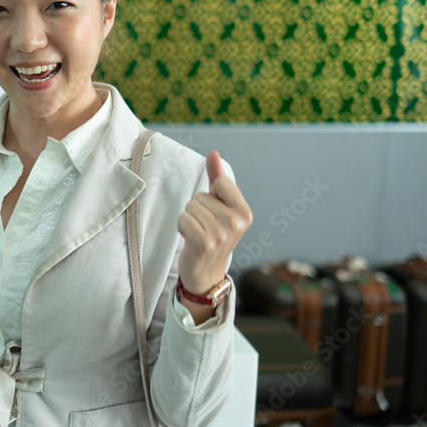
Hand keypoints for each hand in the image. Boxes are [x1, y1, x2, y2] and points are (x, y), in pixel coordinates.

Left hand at [176, 151, 251, 296]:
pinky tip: (190, 240)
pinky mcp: (204, 243)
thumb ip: (217, 179)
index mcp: (245, 212)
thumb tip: (213, 154)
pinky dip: (182, 227)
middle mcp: (237, 223)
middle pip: (201, 196)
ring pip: (190, 207)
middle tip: (204, 228)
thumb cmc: (212, 235)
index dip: (211, 195)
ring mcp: (222, 234)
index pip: (221, 182)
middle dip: (197, 210)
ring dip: (188, 219)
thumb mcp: (219, 206)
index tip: (214, 213)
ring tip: (197, 234)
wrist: (205, 272)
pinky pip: (183, 219)